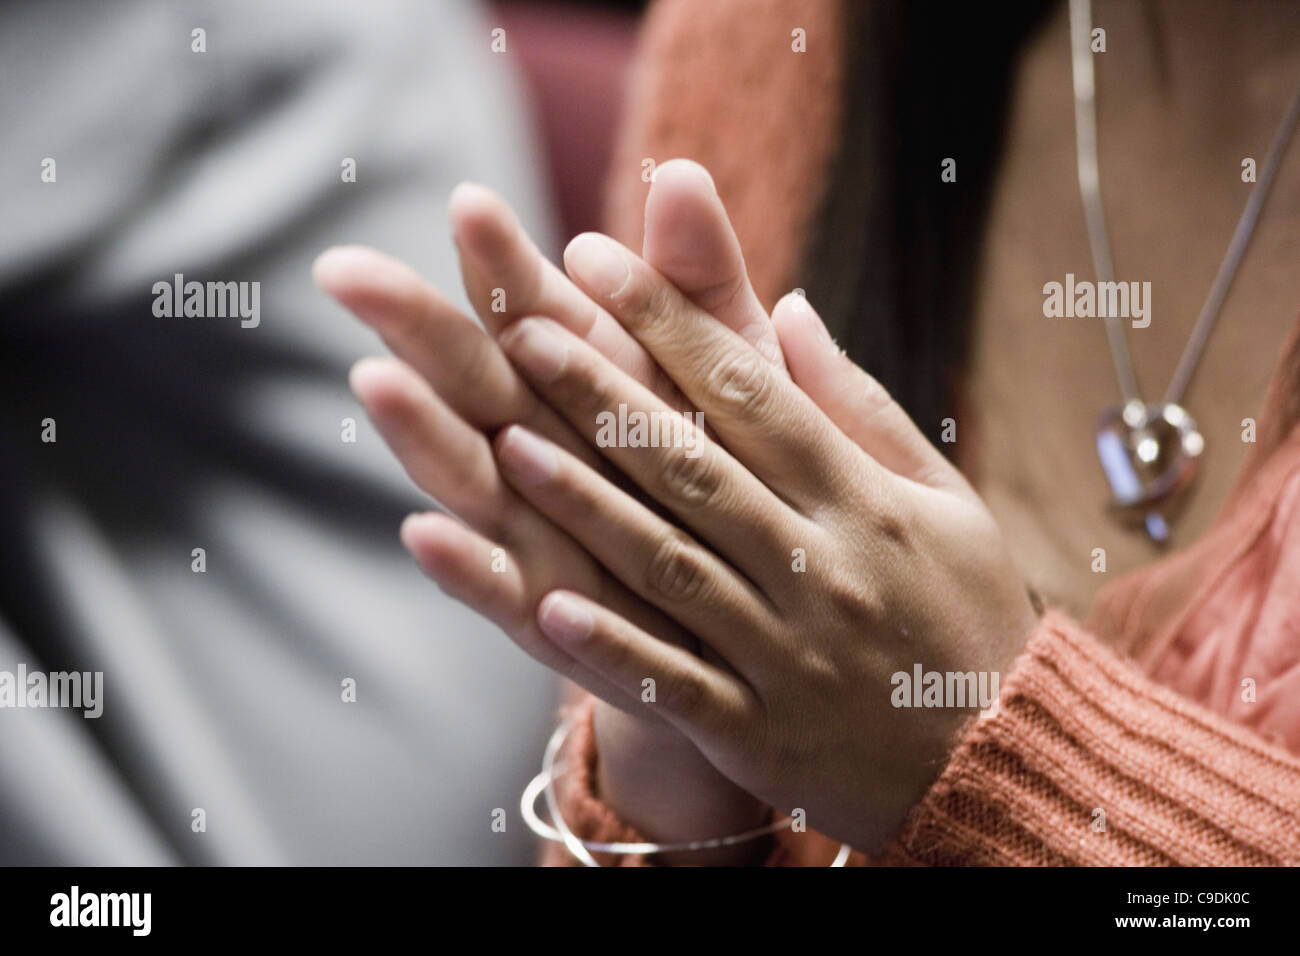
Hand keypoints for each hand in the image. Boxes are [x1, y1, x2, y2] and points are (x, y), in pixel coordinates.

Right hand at [315, 161, 783, 848]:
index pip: (533, 312)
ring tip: (377, 383)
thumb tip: (685, 173)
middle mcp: (550, 454)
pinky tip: (426, 534)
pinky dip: (468, 569)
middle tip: (346, 269)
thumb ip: (699, 287)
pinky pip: (504, 594)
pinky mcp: (552, 618)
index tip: (470, 202)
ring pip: (475, 481)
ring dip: (424, 437)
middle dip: (418, 329)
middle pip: (477, 384)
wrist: (754, 621)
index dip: (503, 264)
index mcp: (595, 385)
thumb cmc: (744, 484)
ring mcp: (541, 537)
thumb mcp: (736, 377)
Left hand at [492, 232, 1038, 853]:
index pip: (751, 394)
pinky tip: (548, 606)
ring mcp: (788, 654)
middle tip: (524, 328)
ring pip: (673, 566)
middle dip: (604, 393)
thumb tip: (790, 306)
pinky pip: (679, 685)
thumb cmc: (970, 616)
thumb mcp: (944, 501)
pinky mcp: (761, 734)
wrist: (1005, 762)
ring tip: (510, 444)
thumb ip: (860, 406)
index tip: (598, 261)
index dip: (668, 325)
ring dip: (588, 505)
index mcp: (862, 501)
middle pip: (695, 466)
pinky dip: (615, 648)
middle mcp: (821, 567)